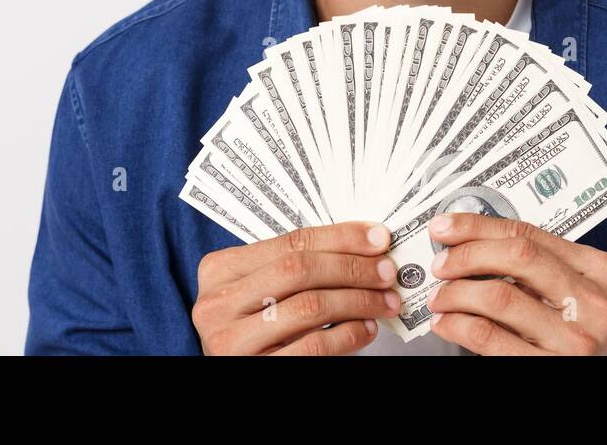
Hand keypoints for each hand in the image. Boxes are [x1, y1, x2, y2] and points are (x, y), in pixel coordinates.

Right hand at [192, 222, 400, 354]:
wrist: (234, 370)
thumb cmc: (253, 325)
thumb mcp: (260, 289)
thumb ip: (295, 268)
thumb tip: (363, 247)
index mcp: (221, 269)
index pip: (291, 242)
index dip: (341, 237)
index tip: (378, 237)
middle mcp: (218, 304)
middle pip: (300, 270)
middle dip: (353, 268)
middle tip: (387, 271)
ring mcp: (232, 341)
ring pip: (310, 307)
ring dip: (359, 301)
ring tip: (385, 301)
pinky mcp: (254, 369)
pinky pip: (313, 347)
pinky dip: (348, 335)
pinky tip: (366, 329)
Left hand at [425, 213, 606, 354]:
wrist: (590, 379)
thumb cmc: (572, 334)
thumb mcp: (566, 293)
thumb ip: (533, 266)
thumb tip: (468, 240)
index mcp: (599, 271)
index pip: (529, 234)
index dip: (479, 227)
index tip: (447, 227)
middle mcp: (594, 303)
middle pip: (517, 256)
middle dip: (467, 255)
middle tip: (441, 264)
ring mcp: (575, 338)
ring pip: (499, 296)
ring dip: (456, 293)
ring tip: (440, 298)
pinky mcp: (550, 366)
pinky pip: (489, 336)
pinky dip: (458, 325)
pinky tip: (446, 322)